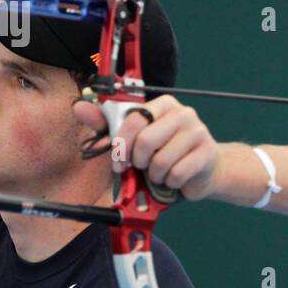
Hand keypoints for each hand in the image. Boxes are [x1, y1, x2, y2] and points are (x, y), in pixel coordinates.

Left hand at [72, 94, 218, 199]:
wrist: (203, 170)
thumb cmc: (164, 153)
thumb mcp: (134, 140)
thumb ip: (107, 125)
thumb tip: (80, 107)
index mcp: (162, 104)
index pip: (133, 120)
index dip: (121, 145)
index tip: (119, 162)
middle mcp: (182, 112)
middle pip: (146, 141)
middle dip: (139, 162)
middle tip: (142, 167)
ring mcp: (198, 131)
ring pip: (161, 161)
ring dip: (155, 175)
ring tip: (160, 173)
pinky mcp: (208, 152)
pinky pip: (177, 173)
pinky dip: (170, 183)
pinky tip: (174, 179)